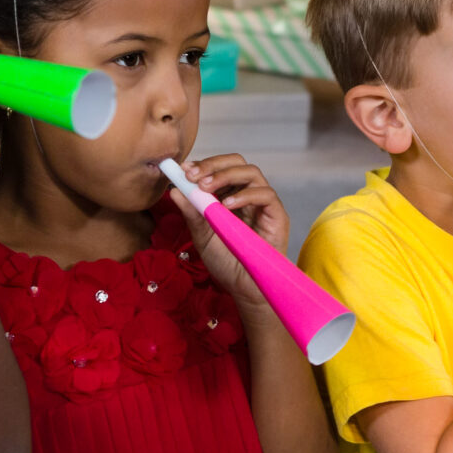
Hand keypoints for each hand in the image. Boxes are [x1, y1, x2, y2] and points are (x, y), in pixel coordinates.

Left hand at [164, 154, 290, 318]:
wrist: (245, 289)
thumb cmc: (227, 264)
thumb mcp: (202, 237)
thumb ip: (192, 213)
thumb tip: (174, 190)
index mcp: (230, 197)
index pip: (220, 169)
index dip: (203, 165)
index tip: (183, 169)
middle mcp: (248, 196)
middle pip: (237, 163)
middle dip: (213, 164)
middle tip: (193, 175)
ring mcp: (263, 205)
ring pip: (251, 172)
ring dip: (226, 175)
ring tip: (206, 187)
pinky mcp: (277, 216)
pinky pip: (266, 194)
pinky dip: (246, 194)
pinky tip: (228, 205)